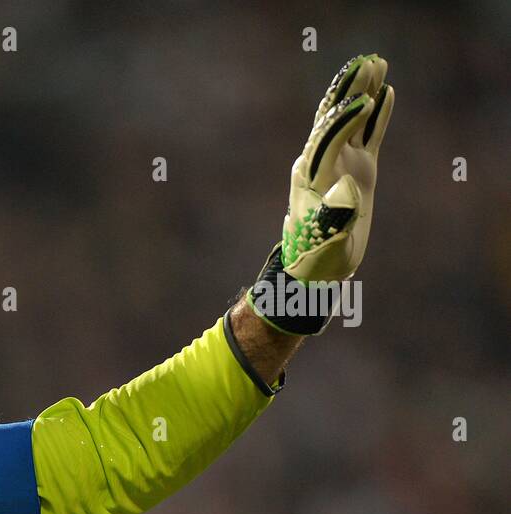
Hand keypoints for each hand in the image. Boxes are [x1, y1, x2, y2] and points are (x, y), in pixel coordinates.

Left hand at [281, 53, 394, 282]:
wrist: (317, 266)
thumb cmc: (317, 257)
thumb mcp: (324, 243)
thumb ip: (332, 219)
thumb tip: (345, 191)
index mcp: (311, 176)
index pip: (326, 139)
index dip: (342, 120)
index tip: (361, 102)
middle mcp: (323, 163)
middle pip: (336, 119)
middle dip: (350, 92)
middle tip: (366, 63)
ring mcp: (342, 163)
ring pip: (354, 121)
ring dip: (364, 93)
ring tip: (377, 64)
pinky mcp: (358, 169)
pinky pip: (369, 136)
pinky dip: (378, 116)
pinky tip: (387, 93)